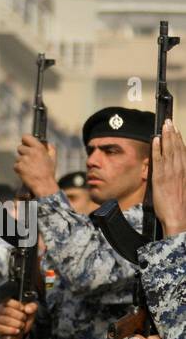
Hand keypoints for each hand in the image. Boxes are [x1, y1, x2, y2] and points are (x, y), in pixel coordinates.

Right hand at [0, 299, 36, 335]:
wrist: (21, 328)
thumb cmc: (24, 317)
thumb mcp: (30, 310)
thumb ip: (32, 307)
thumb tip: (27, 309)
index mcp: (7, 302)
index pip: (8, 301)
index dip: (17, 306)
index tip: (23, 309)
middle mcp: (0, 309)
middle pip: (7, 311)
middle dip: (19, 316)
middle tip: (24, 319)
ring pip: (4, 320)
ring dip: (16, 324)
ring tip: (21, 325)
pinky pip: (0, 328)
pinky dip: (10, 330)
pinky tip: (17, 331)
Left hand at [14, 134, 58, 198]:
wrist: (43, 184)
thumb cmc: (48, 171)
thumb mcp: (53, 158)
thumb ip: (50, 148)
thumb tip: (46, 143)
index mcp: (39, 148)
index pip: (26, 137)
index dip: (25, 140)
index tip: (25, 143)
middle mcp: (30, 152)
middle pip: (19, 147)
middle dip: (23, 153)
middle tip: (28, 159)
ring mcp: (24, 159)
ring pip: (18, 157)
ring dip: (21, 162)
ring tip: (29, 168)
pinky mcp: (19, 167)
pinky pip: (16, 165)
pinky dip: (19, 169)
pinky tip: (26, 172)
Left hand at [153, 119, 185, 235]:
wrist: (178, 216)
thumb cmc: (182, 206)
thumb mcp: (184, 186)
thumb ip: (182, 175)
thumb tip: (180, 169)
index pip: (183, 151)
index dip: (179, 139)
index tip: (177, 130)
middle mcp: (180, 168)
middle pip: (177, 147)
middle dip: (173, 133)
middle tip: (170, 122)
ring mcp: (170, 172)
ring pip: (169, 150)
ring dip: (166, 136)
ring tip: (165, 126)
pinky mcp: (160, 177)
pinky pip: (158, 159)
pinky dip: (157, 148)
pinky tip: (155, 140)